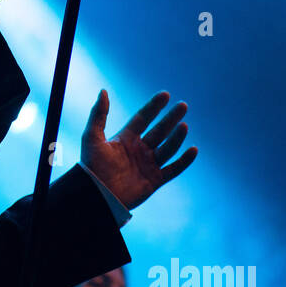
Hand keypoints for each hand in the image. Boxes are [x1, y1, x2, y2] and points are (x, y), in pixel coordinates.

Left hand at [81, 90, 197, 209]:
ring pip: (167, 148)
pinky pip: (173, 169)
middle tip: (183, 105)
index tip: (165, 95)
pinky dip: (184, 161)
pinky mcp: (154, 180)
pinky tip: (193, 149)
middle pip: (159, 131)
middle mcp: (138, 150)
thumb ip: (98, 115)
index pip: (143, 119)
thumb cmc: (92, 166)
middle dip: (171, 118)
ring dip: (176, 137)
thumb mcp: (92, 137)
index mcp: (125, 139)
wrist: (97, 195)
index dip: (153, 107)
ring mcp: (147, 165)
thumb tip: (103, 91)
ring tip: (184, 125)